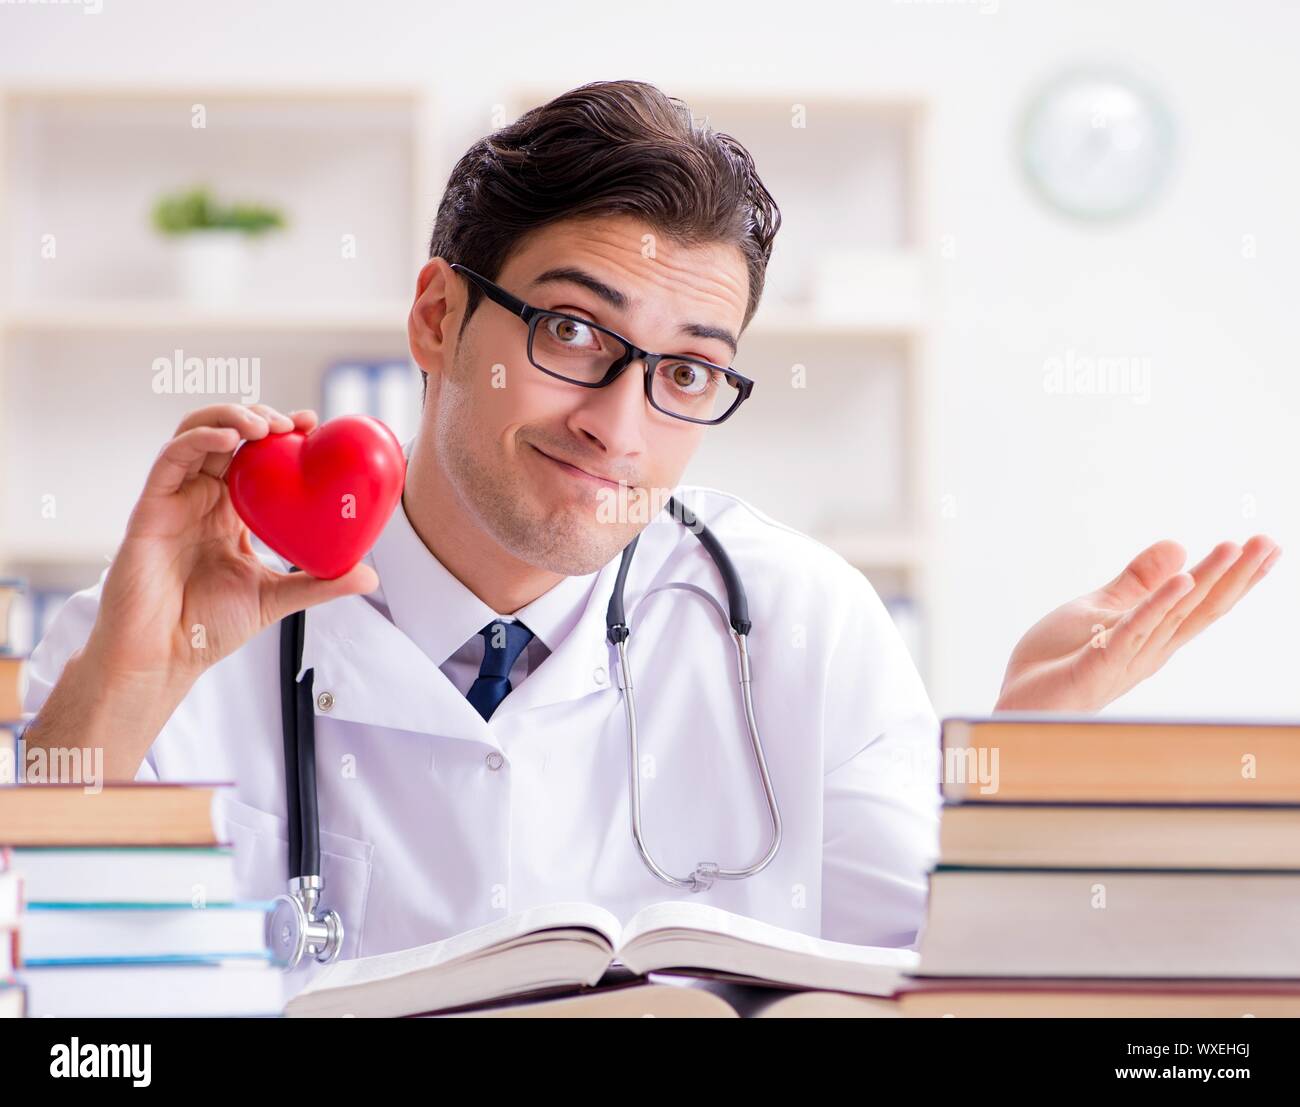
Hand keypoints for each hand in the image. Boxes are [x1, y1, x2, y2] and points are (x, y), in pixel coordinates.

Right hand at [84, 403, 378, 692]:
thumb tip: (370, 578)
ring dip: (231, 417)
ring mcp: (175, 499)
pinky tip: (231, 438)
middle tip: (293, 423)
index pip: (256, 458)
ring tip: (265, 426)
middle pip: (227, 435)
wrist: (166, 656)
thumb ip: (320, 584)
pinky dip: (200, 438)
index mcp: (230, 512)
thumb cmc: (210, 627)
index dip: (281, 433)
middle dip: (260, 417)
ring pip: (197, 434)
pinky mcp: (150, 507)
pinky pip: (171, 458)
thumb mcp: (277, 598)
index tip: (314, 423)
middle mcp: (202, 498)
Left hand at [995, 535, 1280, 711]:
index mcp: (1152, 633)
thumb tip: (1178, 545)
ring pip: (1175, 614)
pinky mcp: (1100, 662)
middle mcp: (1150, 647)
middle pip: (1200, 607)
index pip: (1201, 601)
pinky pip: (1133, 630)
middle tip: (1268, 542)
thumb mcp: (1100, 609)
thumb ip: (1137, 582)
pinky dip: (1157, 606)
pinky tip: (1181, 581)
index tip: (1267, 545)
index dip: (1234, 575)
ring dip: (1205, 579)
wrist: (1018, 703)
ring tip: (1234, 548)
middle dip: (1236, 575)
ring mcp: (1128, 656)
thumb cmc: (1058, 663)